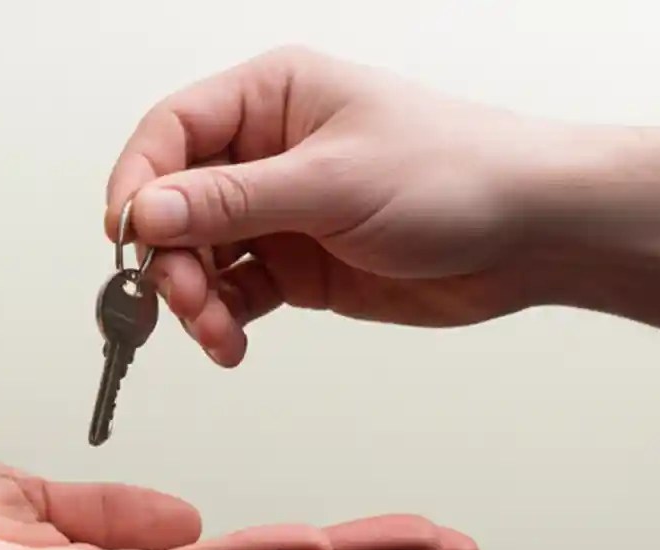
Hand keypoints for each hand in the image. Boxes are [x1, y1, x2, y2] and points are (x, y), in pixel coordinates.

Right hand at [105, 46, 574, 366]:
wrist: (532, 235)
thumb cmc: (457, 175)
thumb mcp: (332, 182)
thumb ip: (231, 199)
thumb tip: (144, 210)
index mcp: (271, 98)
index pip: (171, 132)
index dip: (139, 183)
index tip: (127, 237)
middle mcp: (265, 151)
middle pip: (174, 202)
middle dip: (170, 256)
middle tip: (185, 298)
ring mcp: (278, 210)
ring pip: (197, 254)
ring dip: (194, 298)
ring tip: (216, 331)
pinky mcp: (293, 262)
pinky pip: (233, 291)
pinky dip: (223, 320)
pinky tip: (233, 340)